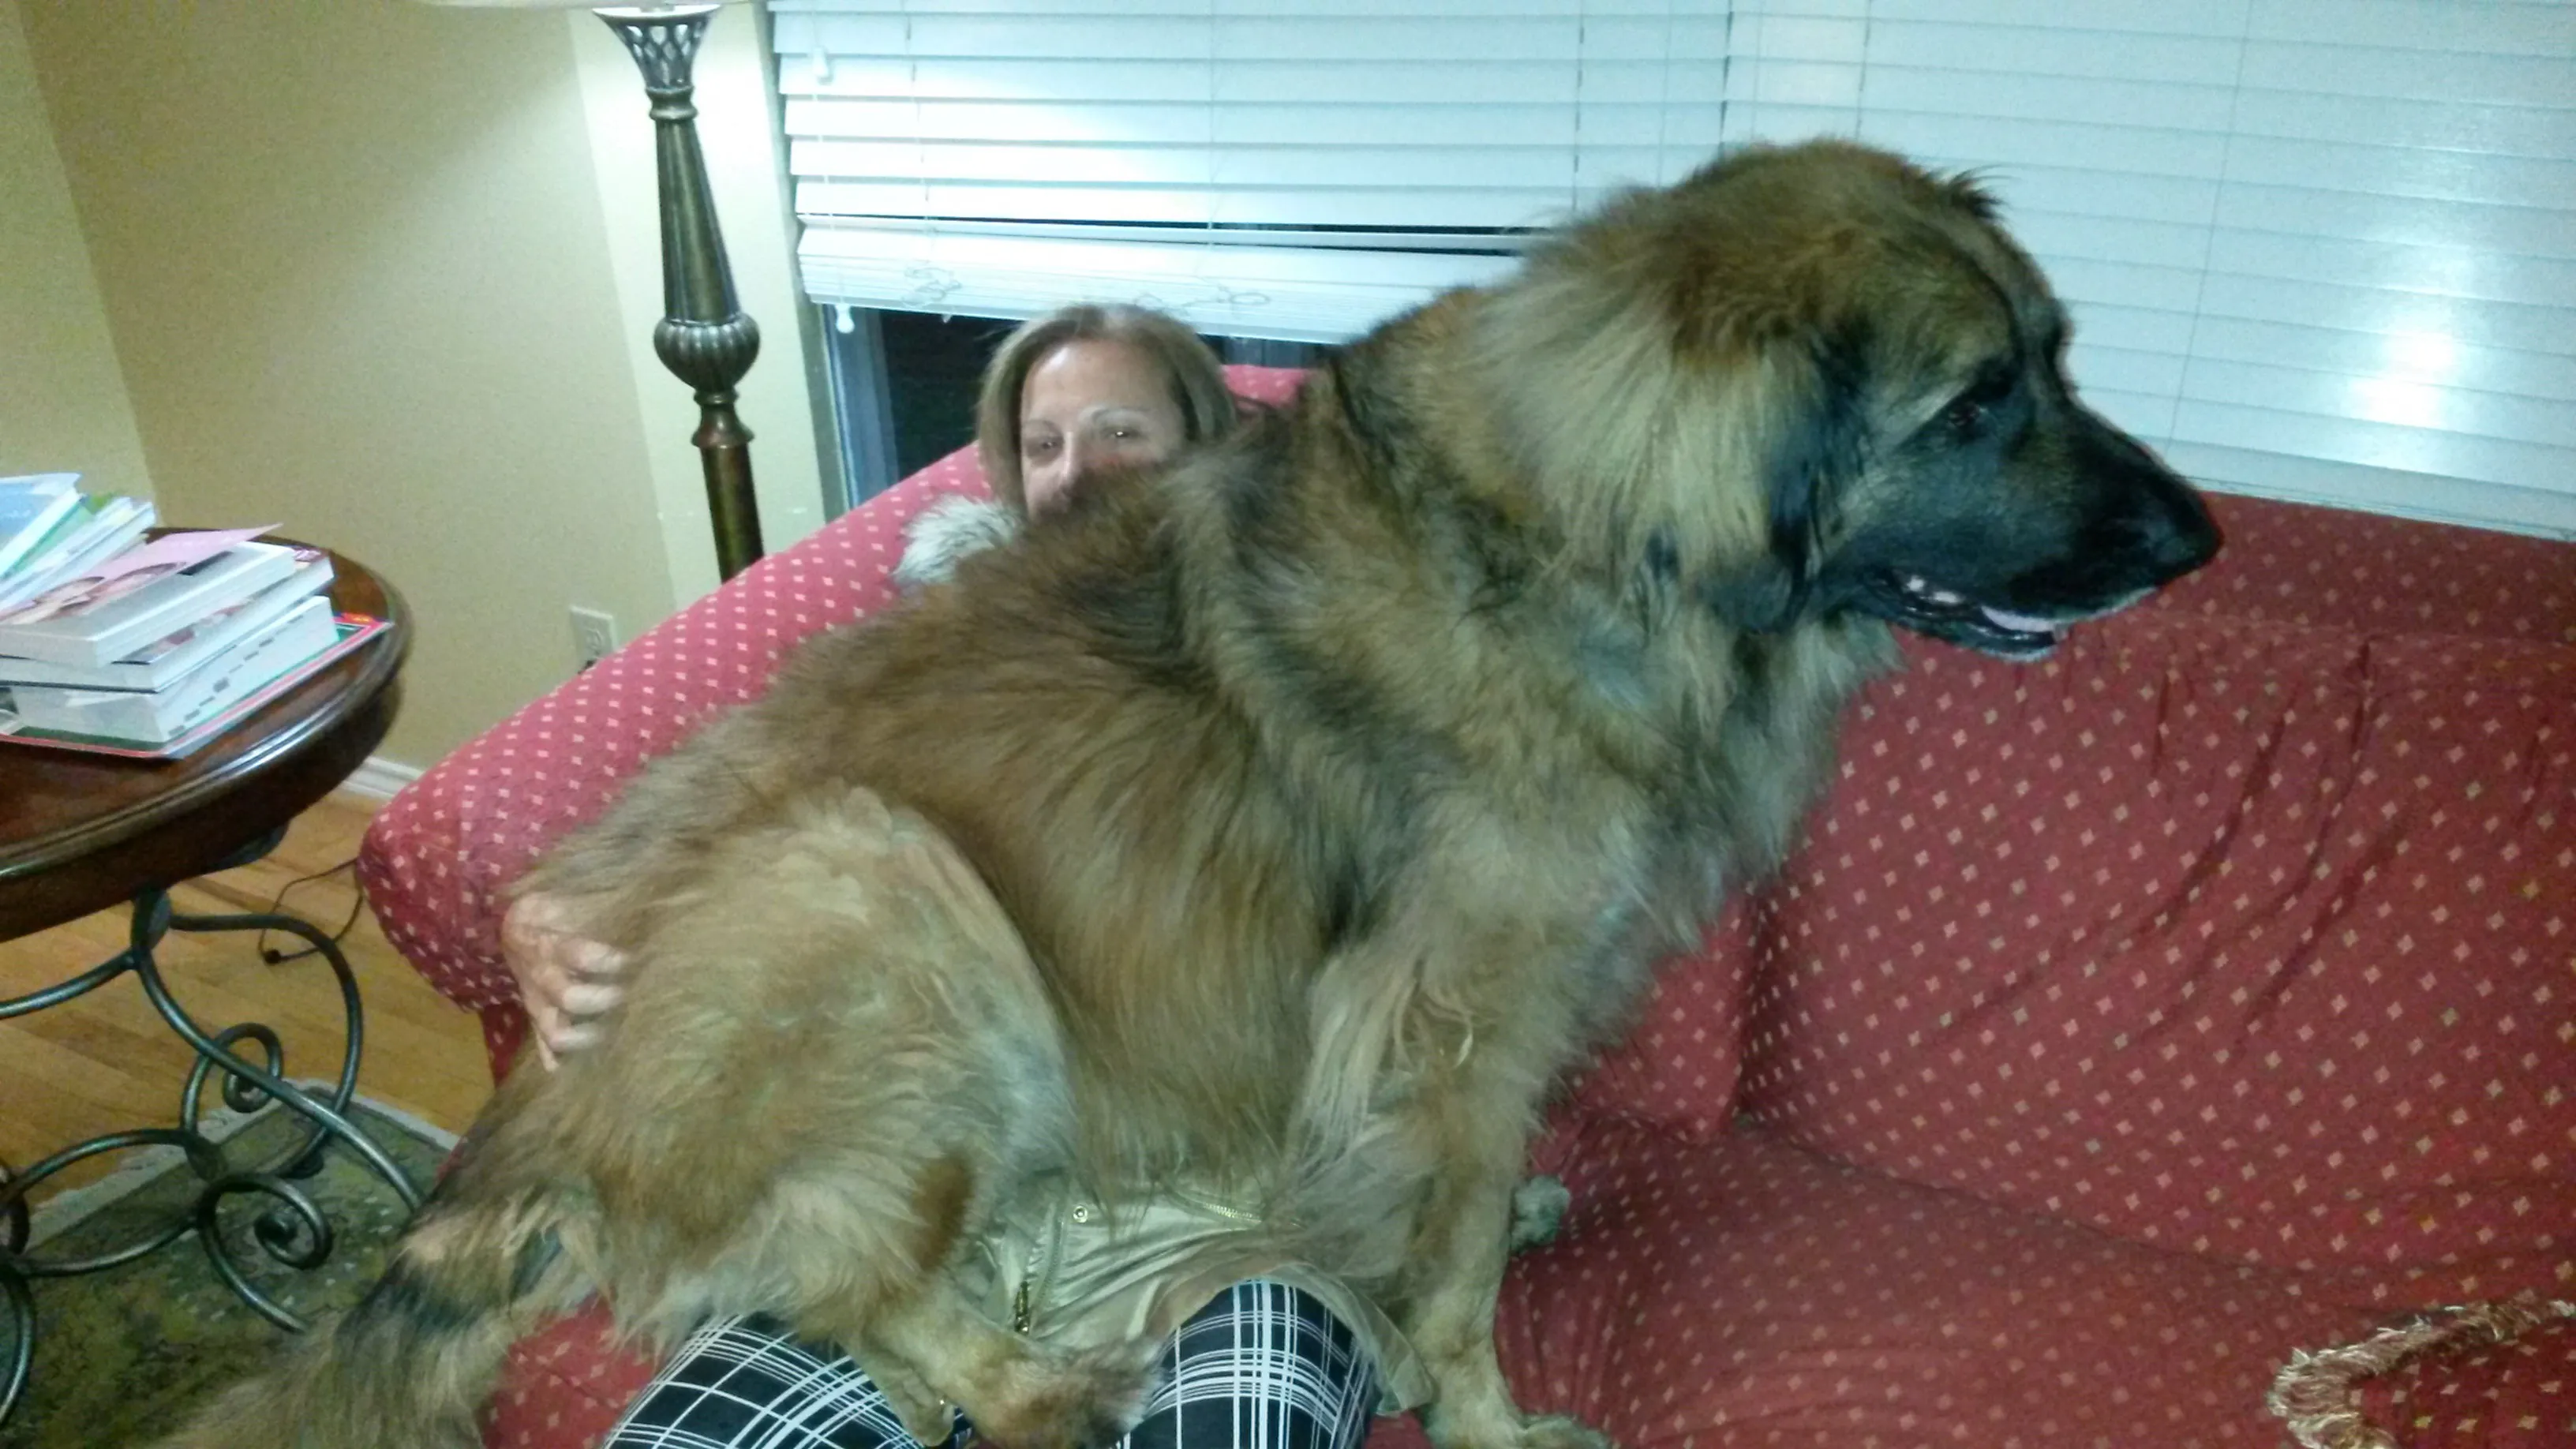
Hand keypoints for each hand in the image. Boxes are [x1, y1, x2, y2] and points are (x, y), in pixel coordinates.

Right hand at [500, 892, 629, 1070]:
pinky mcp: (537, 1019)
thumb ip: (607, 902)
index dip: (609, 960)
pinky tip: (584, 1072)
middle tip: (634, 996)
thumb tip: (652, 896)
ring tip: (617, 1036)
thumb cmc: (559, 907)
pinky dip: (562, 1062)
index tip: (637, 959)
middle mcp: (541, 977)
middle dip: (605, 1000)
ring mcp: (537, 1003)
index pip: (579, 954)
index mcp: (550, 943)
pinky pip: (545, 1048)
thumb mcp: (575, 896)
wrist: (517, 925)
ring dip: (589, 1038)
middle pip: (569, 998)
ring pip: (557, 1032)